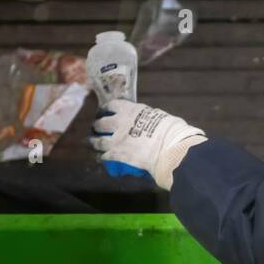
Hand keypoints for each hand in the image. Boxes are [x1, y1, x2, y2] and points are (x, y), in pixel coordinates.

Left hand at [89, 100, 204, 189]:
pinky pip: (104, 156)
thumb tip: (150, 119)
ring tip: (93, 143)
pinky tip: (101, 158)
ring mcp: (116, 140)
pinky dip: (102, 157)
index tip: (105, 110)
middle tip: (97, 128)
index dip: (107, 108)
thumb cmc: (171, 130)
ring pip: (98, 141)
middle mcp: (120, 123)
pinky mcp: (117, 155)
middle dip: (98, 126)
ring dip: (94, 142)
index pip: (112, 105)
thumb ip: (148, 117)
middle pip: (102, 123)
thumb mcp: (159, 116)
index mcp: (131, 110)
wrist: (169, 148)